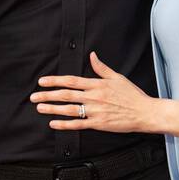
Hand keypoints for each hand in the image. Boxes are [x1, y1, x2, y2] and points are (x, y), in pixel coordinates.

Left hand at [30, 51, 155, 132]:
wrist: (145, 112)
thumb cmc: (132, 95)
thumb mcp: (117, 77)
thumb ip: (102, 68)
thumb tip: (92, 55)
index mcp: (97, 84)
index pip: (71, 81)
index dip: (55, 81)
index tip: (43, 82)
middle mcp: (94, 97)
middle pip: (66, 95)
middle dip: (47, 95)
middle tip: (34, 96)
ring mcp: (95, 111)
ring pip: (69, 109)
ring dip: (52, 108)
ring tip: (40, 107)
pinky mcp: (98, 123)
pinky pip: (78, 124)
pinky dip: (64, 124)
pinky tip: (53, 123)